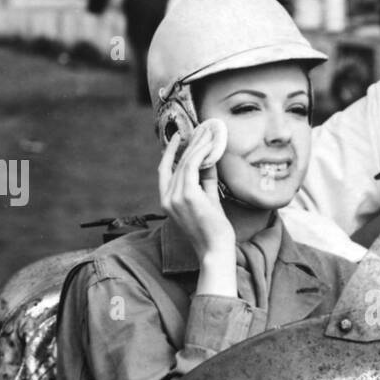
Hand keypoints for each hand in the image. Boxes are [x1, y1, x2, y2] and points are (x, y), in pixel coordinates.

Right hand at [157, 118, 235, 294]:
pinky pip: (193, 167)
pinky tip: (210, 144)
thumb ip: (206, 180)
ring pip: (185, 162)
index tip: (179, 137)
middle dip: (189, 144)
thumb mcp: (208, 199)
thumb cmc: (213, 229)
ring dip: (197, 145)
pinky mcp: (188, 196)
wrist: (215, 250)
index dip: (170, 152)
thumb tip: (210, 158)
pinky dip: (201, 153)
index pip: (164, 170)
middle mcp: (167, 198)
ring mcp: (176, 197)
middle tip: (200, 129)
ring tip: (208, 132)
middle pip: (175, 163)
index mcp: (167, 200)